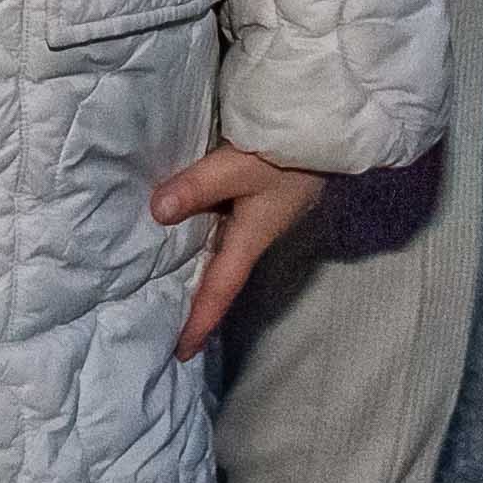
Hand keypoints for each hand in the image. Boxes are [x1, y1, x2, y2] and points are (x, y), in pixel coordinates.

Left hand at [153, 146, 323, 357]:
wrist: (326, 129)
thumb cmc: (287, 154)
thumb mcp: (237, 168)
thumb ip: (197, 188)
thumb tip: (156, 212)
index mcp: (251, 239)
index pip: (220, 289)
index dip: (200, 321)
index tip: (181, 353)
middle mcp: (254, 234)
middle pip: (220, 276)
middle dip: (197, 302)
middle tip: (167, 325)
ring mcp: (258, 214)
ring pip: (220, 250)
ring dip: (197, 268)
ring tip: (167, 282)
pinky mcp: (258, 193)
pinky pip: (222, 224)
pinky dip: (201, 235)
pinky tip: (184, 229)